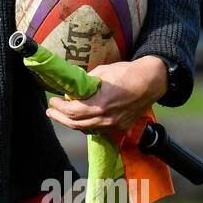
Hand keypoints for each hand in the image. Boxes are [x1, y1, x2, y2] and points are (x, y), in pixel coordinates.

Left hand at [45, 56, 167, 136]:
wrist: (151, 81)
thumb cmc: (126, 73)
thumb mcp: (101, 73)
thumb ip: (85, 84)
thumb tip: (73, 88)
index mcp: (99, 104)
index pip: (72, 112)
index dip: (59, 108)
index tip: (53, 101)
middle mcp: (106, 118)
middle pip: (76, 124)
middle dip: (60, 118)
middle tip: (51, 111)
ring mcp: (114, 125)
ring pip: (87, 129)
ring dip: (73, 122)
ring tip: (63, 114)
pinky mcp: (121, 127)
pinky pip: (99, 129)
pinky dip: (87, 125)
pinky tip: (82, 118)